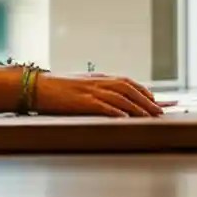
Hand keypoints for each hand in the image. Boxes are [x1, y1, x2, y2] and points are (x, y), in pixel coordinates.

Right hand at [33, 72, 164, 116]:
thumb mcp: (81, 84)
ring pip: (121, 98)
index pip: (127, 82)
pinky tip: (126, 119)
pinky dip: (116, 112)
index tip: (155, 99)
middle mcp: (98, 82)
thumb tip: (110, 98)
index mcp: (99, 78)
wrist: (37, 86)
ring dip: (137, 108)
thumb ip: (96, 88)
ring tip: (150, 117)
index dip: (143, 90)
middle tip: (159, 112)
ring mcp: (91, 91)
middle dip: (146, 101)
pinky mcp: (82, 102)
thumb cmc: (57, 88)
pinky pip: (103, 106)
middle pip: (129, 89)